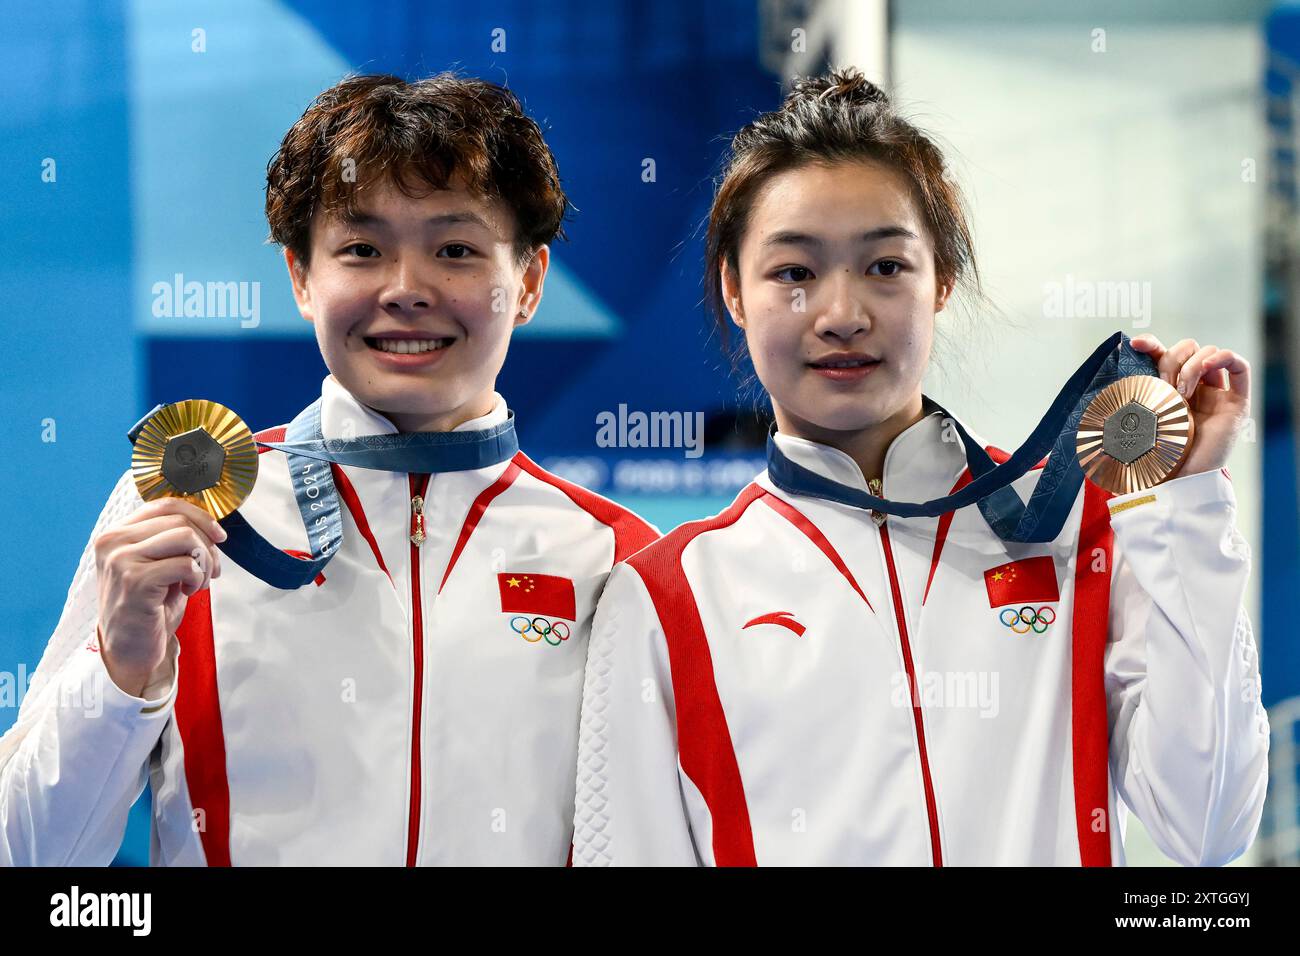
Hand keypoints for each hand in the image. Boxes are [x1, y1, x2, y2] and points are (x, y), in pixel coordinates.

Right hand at [93, 498, 226, 696]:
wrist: (129, 651)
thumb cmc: (148, 608)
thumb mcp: (159, 566)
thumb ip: (172, 541)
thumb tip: (210, 523)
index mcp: (117, 533)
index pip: (165, 504)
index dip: (200, 516)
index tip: (219, 537)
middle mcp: (113, 542)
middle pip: (180, 520)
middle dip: (208, 545)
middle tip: (212, 570)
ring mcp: (121, 560)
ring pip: (185, 537)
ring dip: (204, 561)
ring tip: (198, 582)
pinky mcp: (135, 580)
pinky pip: (186, 564)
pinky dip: (197, 578)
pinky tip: (189, 592)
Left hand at [1130, 334, 1250, 477]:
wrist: (1177, 482)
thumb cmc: (1154, 456)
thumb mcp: (1137, 419)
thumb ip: (1130, 398)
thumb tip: (1103, 381)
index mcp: (1168, 390)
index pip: (1163, 354)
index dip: (1152, 344)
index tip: (1135, 345)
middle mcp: (1194, 388)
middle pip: (1187, 348)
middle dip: (1172, 360)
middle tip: (1163, 387)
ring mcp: (1216, 394)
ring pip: (1208, 352)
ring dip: (1191, 366)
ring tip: (1180, 394)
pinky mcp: (1237, 403)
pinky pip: (1240, 366)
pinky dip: (1223, 357)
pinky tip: (1206, 367)